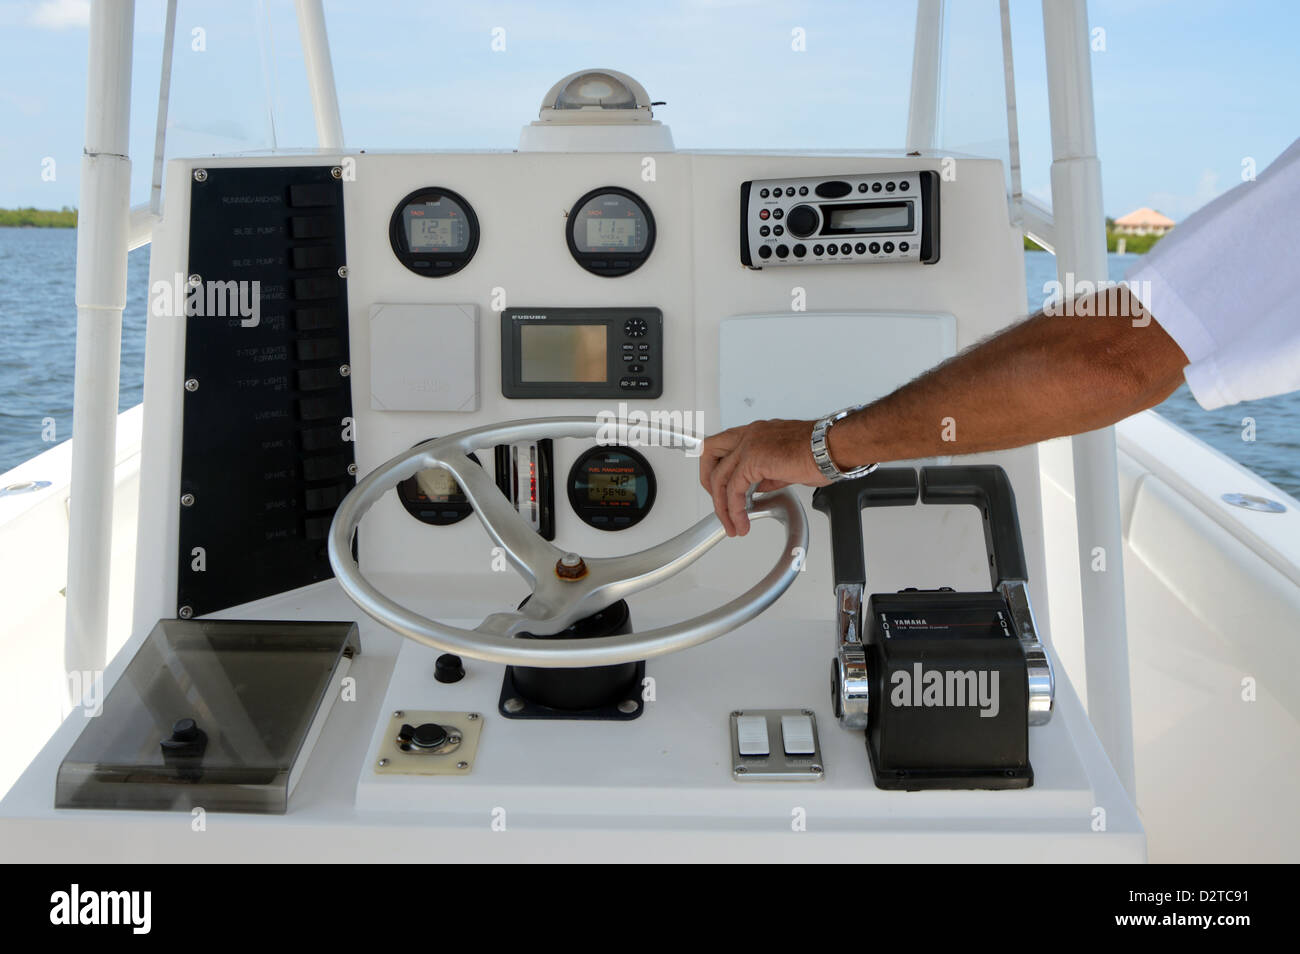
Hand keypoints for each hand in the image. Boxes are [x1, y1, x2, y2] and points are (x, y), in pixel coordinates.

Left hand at [698, 419, 827, 535]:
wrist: (833, 447)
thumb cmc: (821, 451)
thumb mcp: (785, 466)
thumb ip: (766, 475)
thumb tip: (756, 489)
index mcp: (755, 433)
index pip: (723, 446)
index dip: (718, 468)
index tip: (721, 488)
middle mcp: (749, 435)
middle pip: (709, 453)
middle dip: (707, 481)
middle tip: (717, 503)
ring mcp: (749, 445)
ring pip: (720, 477)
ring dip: (722, 505)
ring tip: (731, 524)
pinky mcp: (753, 460)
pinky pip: (734, 490)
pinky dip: (735, 509)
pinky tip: (742, 521)